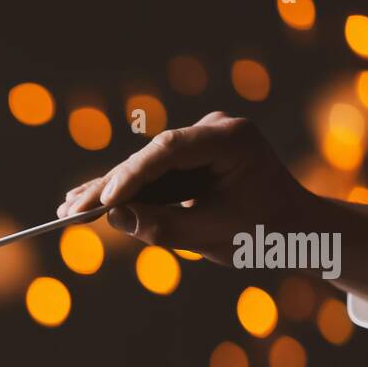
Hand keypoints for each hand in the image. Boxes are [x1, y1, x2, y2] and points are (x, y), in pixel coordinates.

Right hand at [57, 111, 367, 302]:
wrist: (299, 231)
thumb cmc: (267, 234)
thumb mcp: (213, 236)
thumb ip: (163, 227)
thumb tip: (112, 217)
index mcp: (234, 139)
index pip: (171, 149)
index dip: (132, 174)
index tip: (104, 200)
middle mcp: (215, 130)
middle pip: (152, 157)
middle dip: (111, 185)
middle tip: (72, 209)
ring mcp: (202, 141)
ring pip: (147, 167)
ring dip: (110, 189)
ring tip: (68, 209)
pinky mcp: (191, 158)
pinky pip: (154, 175)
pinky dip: (127, 192)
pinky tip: (88, 200)